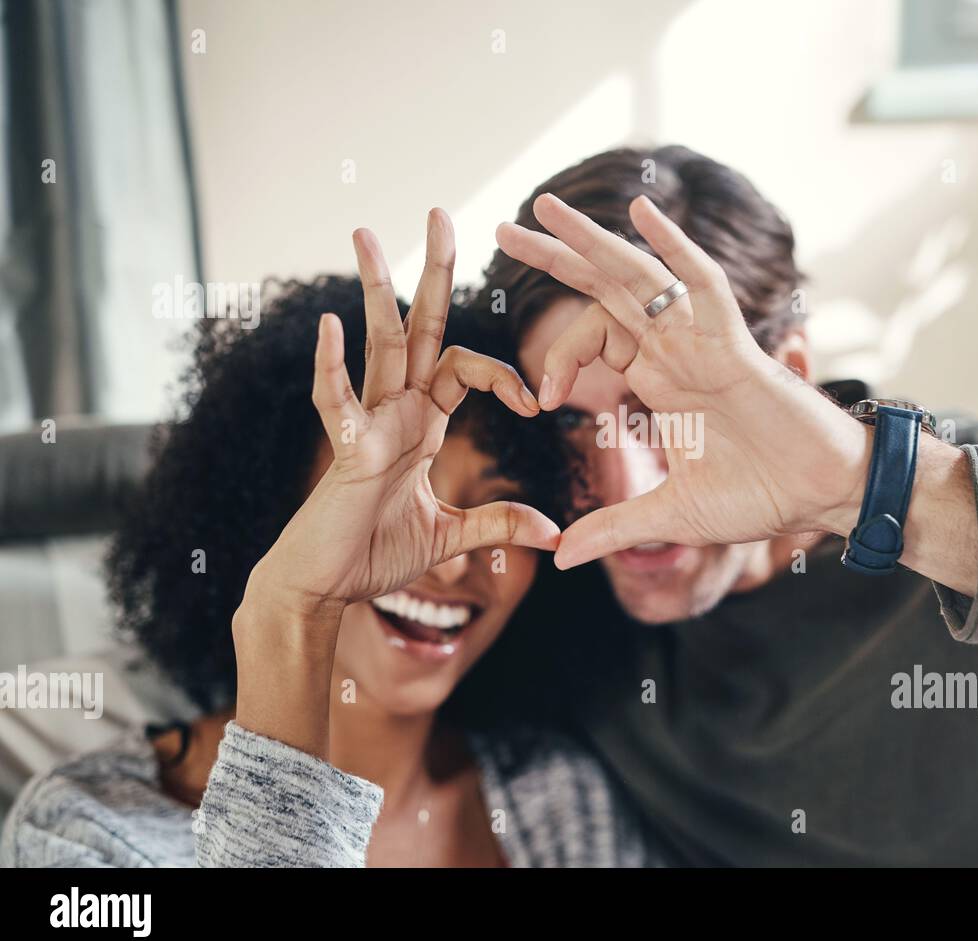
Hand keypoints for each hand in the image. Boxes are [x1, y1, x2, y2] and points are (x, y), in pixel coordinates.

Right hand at [234, 210, 559, 756]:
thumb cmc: (373, 555)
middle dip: (433, 273)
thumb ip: (497, 524)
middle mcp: (394, 412)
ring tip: (366, 233)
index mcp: (421, 424)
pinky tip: (330, 324)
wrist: (323, 590)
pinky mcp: (344, 453)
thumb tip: (553, 533)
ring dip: (376, 291)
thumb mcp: (450, 538)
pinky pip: (336, 403)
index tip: (533, 405)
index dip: (502, 374)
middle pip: (420, 328)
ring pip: (377, 346)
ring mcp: (367, 426)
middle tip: (441, 212)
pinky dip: (332, 367)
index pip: (463, 368)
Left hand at [495, 193, 869, 568]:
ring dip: (592, 240)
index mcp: (660, 378)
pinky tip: (642, 212)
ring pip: (642, 276)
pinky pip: (703, 287)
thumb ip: (615, 527)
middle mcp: (676, 350)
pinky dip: (675, 248)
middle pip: (607, 288)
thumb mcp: (671, 515)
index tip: (540, 400)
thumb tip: (560, 557)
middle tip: (504, 229)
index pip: (596, 337)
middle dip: (556, 258)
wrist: (821, 496)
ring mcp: (704, 343)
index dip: (559, 358)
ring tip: (544, 206)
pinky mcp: (735, 347)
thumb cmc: (760, 495)